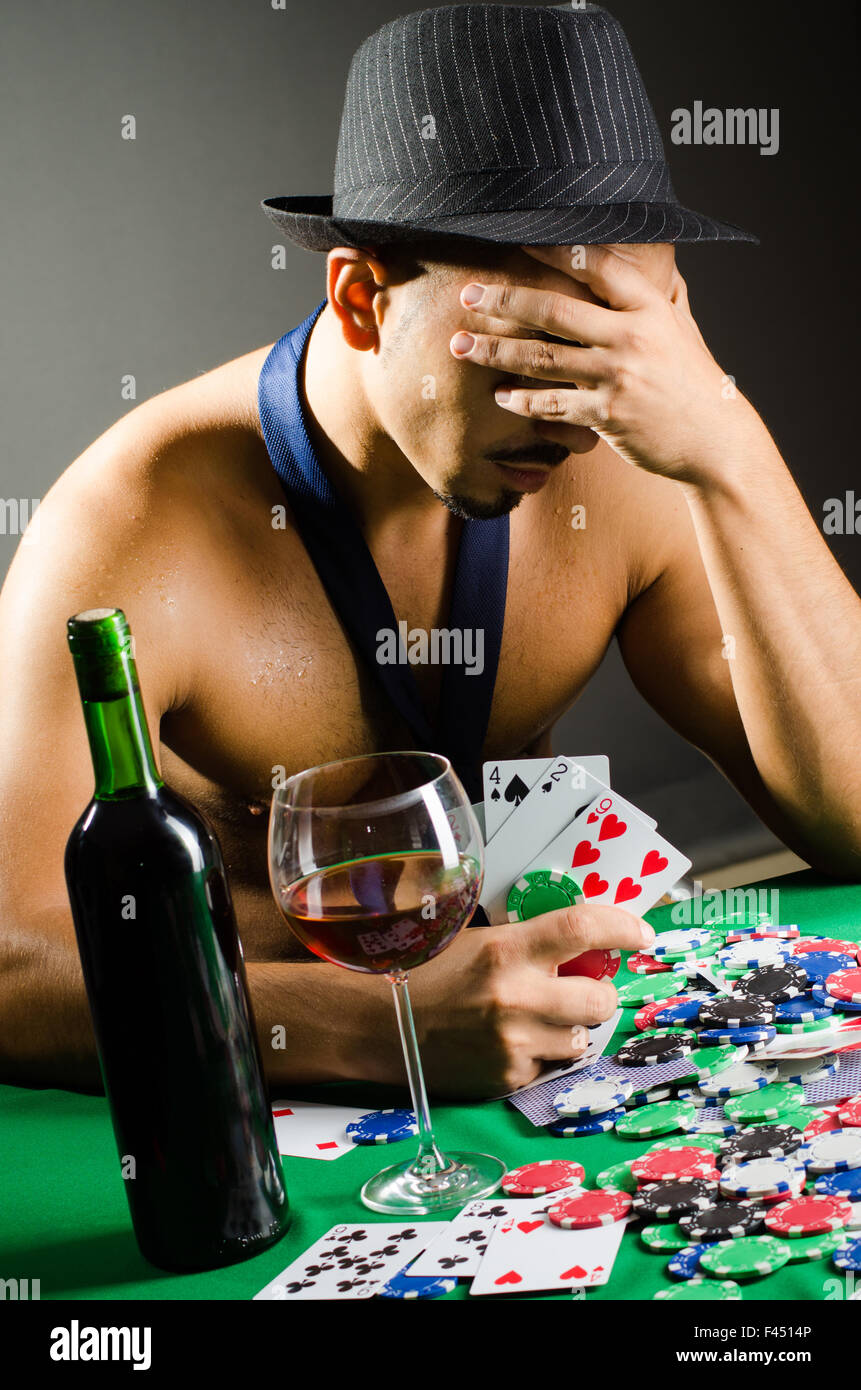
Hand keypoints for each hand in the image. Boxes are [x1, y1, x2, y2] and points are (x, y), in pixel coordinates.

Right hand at [405, 901, 653, 1098]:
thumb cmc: (432, 973)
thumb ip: (532, 944)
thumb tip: (590, 945)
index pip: (582, 928)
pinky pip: (550, 1067)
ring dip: (570, 1029)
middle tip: (582, 990)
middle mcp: (515, 997)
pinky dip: (541, 1055)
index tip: (642, 935)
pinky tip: (510, 1043)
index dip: (622, 927)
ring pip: (581, 1039)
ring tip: (536, 1019)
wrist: (380, 1022)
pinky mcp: (507, 1077)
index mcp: (507, 950)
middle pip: (600, 998)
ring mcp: (513, 1043)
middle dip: (598, 994)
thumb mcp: (482, 942)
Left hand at [450, 243, 762, 486]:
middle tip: (468, 295)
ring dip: (495, 352)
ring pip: (541, 358)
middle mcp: (631, 336)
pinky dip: (521, 401)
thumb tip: (659, 259)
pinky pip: (552, 404)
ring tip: (461, 347)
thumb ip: (662, 295)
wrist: (717, 441)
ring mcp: (617, 376)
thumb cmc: (697, 383)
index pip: (595, 265)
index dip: (554, 249)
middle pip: (553, 310)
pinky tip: (500, 396)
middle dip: (503, 300)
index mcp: (650, 307)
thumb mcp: (684, 328)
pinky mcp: (606, 415)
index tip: (517, 240)